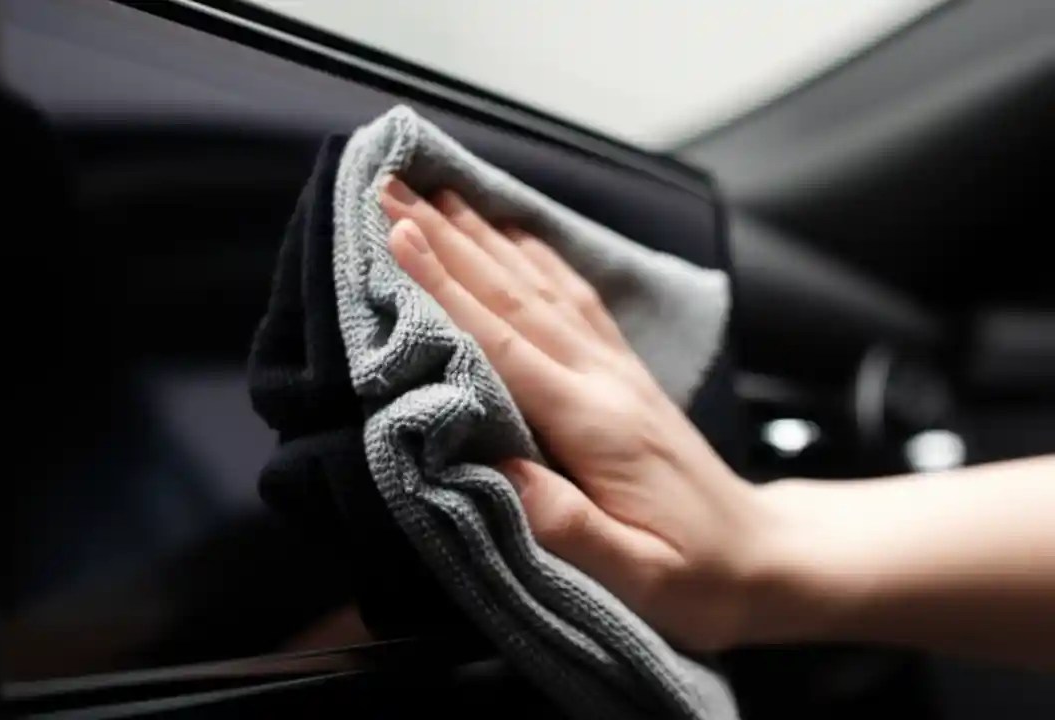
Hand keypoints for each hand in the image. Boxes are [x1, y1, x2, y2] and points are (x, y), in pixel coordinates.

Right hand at [379, 176, 781, 651]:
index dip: (446, 287)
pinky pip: (573, 296)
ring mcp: (615, 369)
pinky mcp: (622, 372)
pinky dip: (536, 255)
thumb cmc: (696, 575)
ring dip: (482, 234)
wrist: (768, 559)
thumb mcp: (635, 576)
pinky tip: (512, 231)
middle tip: (390, 187)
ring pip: (539, 284)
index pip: (504, 342)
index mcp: (594, 424)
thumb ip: (566, 524)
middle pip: (511, 294)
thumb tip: (496, 468)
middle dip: (445, 238)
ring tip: (434, 191)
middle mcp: (603, 380)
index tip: (398, 235)